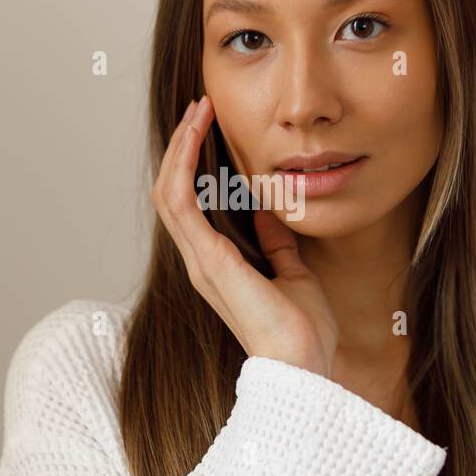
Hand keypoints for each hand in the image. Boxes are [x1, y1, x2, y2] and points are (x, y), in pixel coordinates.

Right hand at [150, 95, 339, 377]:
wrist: (304, 366)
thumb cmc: (302, 332)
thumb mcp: (292, 272)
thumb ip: (277, 244)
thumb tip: (272, 212)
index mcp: (216, 263)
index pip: (191, 204)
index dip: (192, 164)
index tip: (208, 128)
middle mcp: (200, 260)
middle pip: (173, 192)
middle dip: (182, 147)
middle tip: (198, 109)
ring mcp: (201, 261)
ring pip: (170, 192)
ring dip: (180, 148)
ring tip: (196, 112)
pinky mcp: (210, 261)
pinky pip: (182, 204)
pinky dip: (184, 165)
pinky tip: (195, 136)